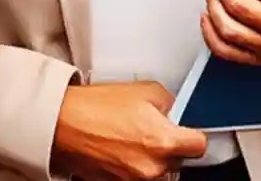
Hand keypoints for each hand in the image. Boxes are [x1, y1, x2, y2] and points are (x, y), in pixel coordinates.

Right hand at [52, 80, 206, 180]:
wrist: (61, 123)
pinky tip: (120, 148)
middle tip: (152, 129)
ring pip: (158, 172)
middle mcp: (152, 168)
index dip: (194, 135)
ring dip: (152, 158)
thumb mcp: (146, 89)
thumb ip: (170, 103)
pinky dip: (133, 165)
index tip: (188, 131)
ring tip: (132, 138)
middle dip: (170, 146)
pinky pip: (136, 177)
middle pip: (178, 161)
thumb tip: (176, 112)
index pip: (200, 147)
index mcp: (163, 142)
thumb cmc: (96, 106)